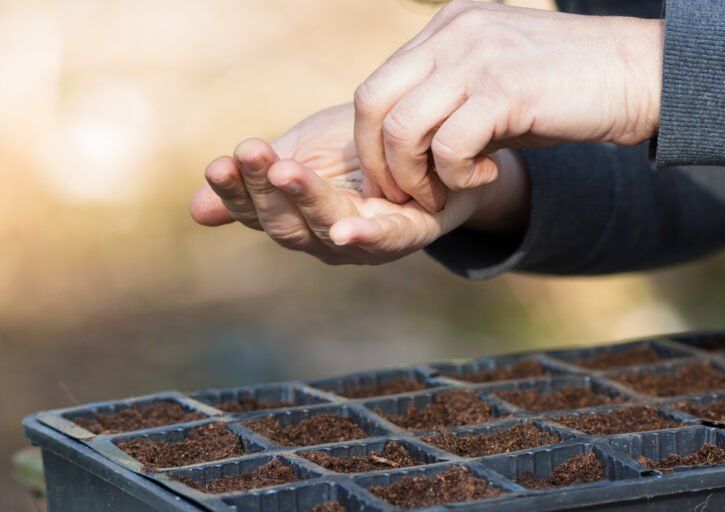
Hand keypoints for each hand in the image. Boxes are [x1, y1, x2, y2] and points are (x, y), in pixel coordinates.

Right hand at [190, 103, 528, 264]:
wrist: (425, 143)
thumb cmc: (359, 151)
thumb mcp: (305, 153)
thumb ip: (261, 178)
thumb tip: (195, 211)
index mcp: (295, 217)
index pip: (253, 210)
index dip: (235, 192)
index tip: (218, 165)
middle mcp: (325, 238)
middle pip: (285, 223)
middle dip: (264, 189)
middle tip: (248, 153)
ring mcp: (365, 243)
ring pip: (327, 227)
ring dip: (305, 201)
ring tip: (285, 171)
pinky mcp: (408, 234)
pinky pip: (385, 238)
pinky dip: (366, 234)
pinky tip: (346, 227)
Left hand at [354, 0, 662, 210]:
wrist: (638, 74)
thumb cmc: (563, 90)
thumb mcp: (492, 86)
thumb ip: (446, 102)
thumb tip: (403, 149)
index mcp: (445, 28)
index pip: (374, 89)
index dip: (371, 145)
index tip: (393, 181)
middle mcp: (453, 33)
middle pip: (372, 106)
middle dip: (381, 165)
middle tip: (407, 197)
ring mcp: (477, 56)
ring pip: (402, 129)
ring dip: (416, 178)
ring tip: (446, 193)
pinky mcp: (505, 88)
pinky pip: (448, 146)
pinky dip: (457, 177)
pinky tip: (488, 176)